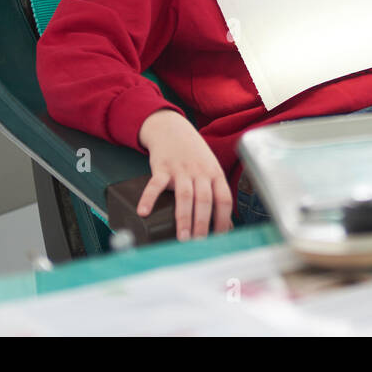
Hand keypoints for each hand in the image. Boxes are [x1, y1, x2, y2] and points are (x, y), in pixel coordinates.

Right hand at [136, 110, 232, 240]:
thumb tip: (227, 225)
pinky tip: (144, 212)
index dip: (224, 219)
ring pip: (185, 195)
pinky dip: (149, 198)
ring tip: (182, 238)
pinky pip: (155, 184)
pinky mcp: (162, 167)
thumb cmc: (194, 154)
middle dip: (203, 224)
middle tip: (199, 243)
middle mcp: (200, 171)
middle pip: (205, 200)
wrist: (172, 128)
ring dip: (184, 218)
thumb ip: (217, 195)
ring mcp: (181, 169)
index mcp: (215, 174)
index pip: (224, 198)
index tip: (220, 238)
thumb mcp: (210, 170)